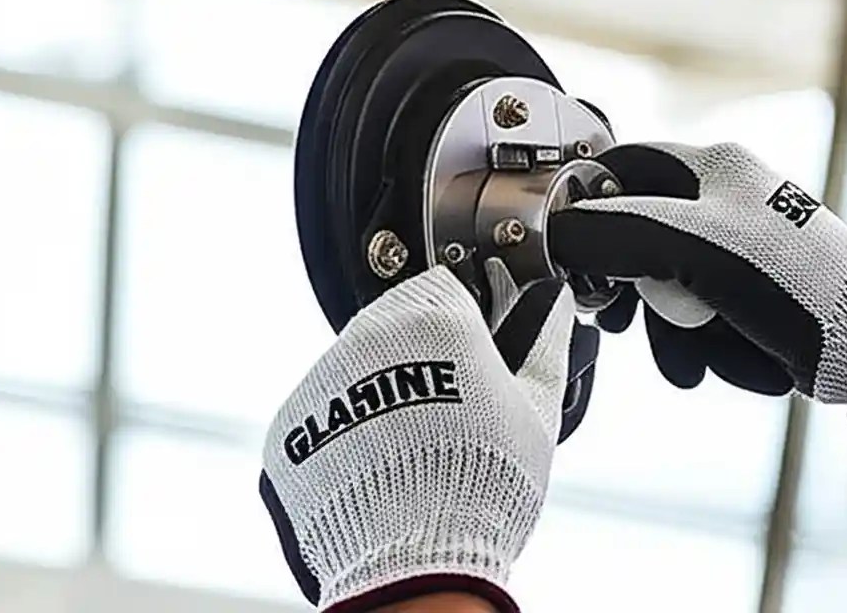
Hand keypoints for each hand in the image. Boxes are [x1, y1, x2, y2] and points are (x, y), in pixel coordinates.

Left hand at [259, 265, 576, 611]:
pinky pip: (321, 408)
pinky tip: (375, 461)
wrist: (415, 560)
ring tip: (412, 441)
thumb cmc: (484, 487)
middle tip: (449, 407)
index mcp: (434, 319)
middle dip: (420, 351)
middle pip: (397, 320)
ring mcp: (322, 379)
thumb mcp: (538, 407)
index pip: (447, 285)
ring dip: (379, 386)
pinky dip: (342, 427)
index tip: (474, 354)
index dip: (467, 321)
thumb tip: (554, 304)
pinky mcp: (291, 423)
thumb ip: (546, 338)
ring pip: (355, 362)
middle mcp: (368, 337)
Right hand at [550, 142, 846, 488]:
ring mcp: (740, 251)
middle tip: (615, 319)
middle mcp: (724, 203)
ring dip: (673, 333)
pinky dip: (704, 346)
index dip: (588, 205)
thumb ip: (617, 234)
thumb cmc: (795, 285)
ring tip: (690, 364)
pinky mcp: (752, 297)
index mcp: (712, 169)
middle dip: (633, 291)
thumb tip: (556, 233)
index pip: (624, 167)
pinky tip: (722, 365)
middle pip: (639, 238)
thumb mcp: (692, 249)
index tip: (569, 250)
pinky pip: (701, 319)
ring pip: (668, 288)